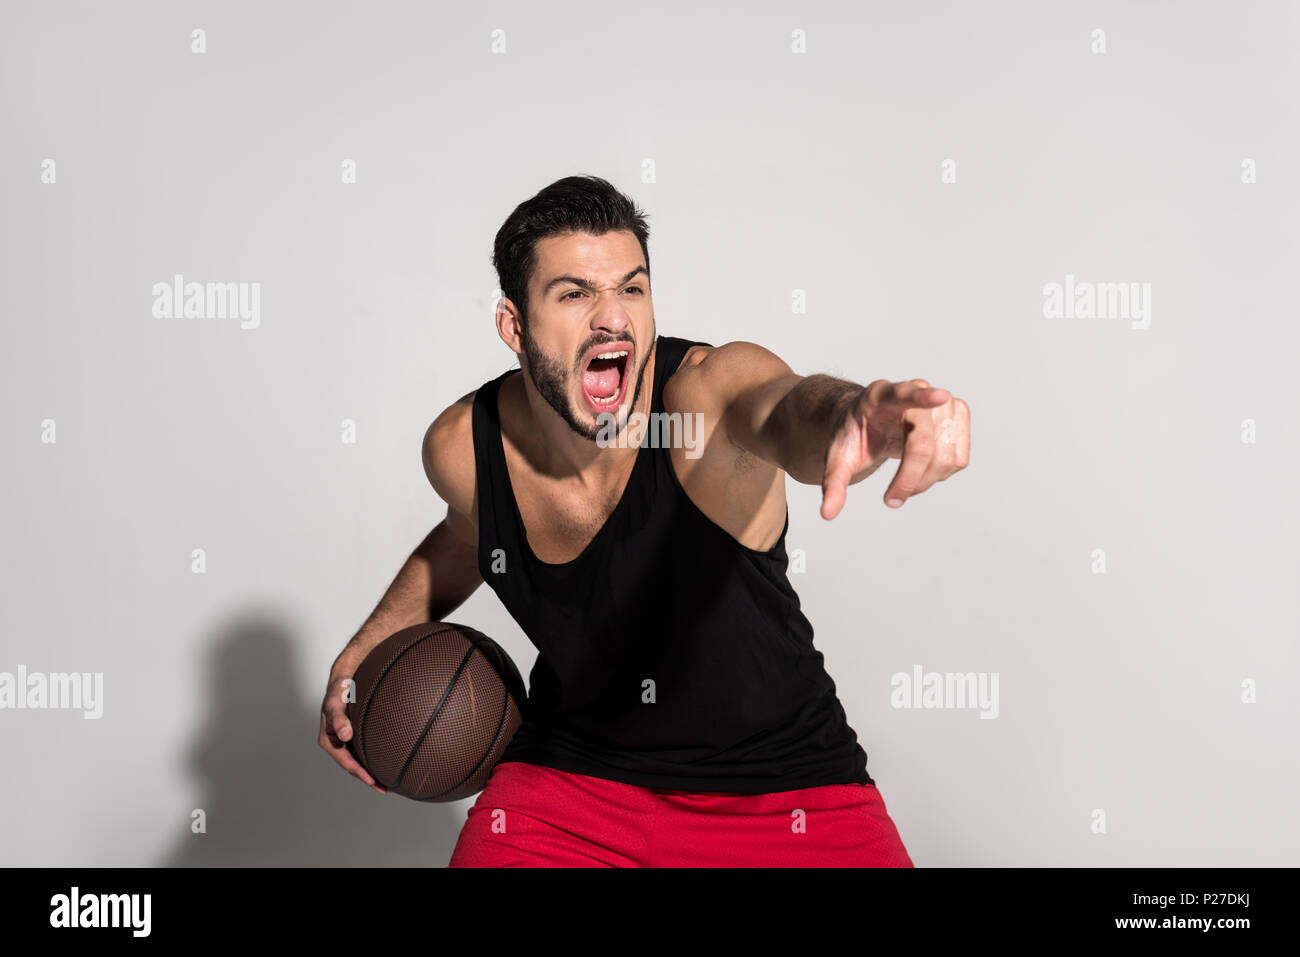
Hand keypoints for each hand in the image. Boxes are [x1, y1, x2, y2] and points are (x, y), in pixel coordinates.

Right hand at [318, 672, 387, 794]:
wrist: (345, 679)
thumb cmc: (339, 690)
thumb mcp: (335, 702)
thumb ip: (338, 718)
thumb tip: (345, 735)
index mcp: (330, 740)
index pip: (346, 762)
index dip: (359, 773)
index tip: (372, 781)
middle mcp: (338, 743)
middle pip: (354, 765)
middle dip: (368, 778)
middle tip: (385, 788)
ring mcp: (347, 740)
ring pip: (361, 760)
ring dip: (373, 771)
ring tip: (389, 782)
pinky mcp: (357, 735)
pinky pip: (366, 750)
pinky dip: (375, 758)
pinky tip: (388, 762)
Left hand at [821, 378, 968, 518]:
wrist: (869, 423)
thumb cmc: (856, 435)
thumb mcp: (838, 457)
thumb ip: (833, 482)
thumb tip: (828, 513)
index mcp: (879, 396)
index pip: (903, 393)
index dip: (922, 397)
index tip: (939, 396)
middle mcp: (915, 391)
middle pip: (922, 444)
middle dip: (908, 479)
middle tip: (890, 500)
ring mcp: (941, 402)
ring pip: (946, 456)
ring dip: (925, 481)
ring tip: (903, 484)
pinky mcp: (957, 415)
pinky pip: (959, 458)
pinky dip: (941, 475)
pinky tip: (921, 471)